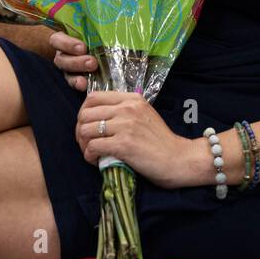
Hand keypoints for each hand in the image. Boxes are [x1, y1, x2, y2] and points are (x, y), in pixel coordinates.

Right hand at [50, 30, 95, 91]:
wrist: (99, 51)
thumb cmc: (94, 37)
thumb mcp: (91, 31)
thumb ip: (95, 31)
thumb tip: (111, 22)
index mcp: (63, 40)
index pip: (57, 40)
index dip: (67, 44)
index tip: (82, 47)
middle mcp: (62, 55)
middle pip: (62, 59)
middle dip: (77, 62)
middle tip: (92, 63)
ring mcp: (66, 69)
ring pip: (66, 73)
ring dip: (77, 77)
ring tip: (88, 79)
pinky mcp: (73, 79)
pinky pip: (72, 84)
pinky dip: (78, 85)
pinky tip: (85, 86)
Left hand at [74, 91, 196, 188]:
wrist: (179, 159)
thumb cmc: (160, 142)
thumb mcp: (144, 116)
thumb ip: (124, 112)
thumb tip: (97, 118)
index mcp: (132, 99)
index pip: (93, 97)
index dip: (84, 112)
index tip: (88, 126)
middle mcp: (128, 108)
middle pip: (85, 113)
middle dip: (80, 130)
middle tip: (87, 143)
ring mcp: (125, 125)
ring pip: (85, 130)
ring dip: (83, 144)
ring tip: (92, 153)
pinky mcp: (124, 144)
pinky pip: (92, 147)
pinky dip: (89, 156)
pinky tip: (96, 161)